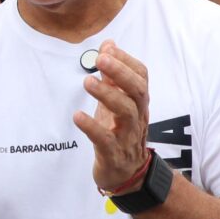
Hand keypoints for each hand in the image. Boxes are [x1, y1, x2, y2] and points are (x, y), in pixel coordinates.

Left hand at [72, 41, 150, 193]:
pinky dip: (91, 126)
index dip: (126, 60)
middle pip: (137, 91)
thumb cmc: (119, 132)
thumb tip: (108, 45)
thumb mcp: (117, 102)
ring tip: (87, 81)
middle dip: (120, 72)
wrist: (127, 173)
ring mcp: (127, 135)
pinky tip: (78, 116)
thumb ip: (113, 76)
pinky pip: (105, 139)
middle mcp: (138, 116)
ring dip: (107, 94)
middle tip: (100, 59)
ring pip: (125, 112)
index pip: (141, 76)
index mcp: (139, 102)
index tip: (107, 49)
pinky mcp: (113, 154)